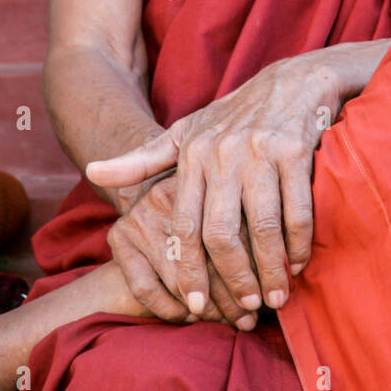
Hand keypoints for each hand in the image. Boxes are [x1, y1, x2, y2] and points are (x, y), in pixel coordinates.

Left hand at [90, 55, 341, 317]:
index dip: (187, 270)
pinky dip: (299, 243)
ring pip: (261, 226)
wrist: (293, 81)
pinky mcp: (294, 149)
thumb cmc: (236, 116)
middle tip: (244, 309)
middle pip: (221, 232)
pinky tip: (299, 263)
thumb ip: (142, 159)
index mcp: (192, 155)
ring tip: (275, 297)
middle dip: (232, 278)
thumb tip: (92, 172)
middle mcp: (222, 154)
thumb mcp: (186, 132)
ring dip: (270, 269)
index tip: (195, 305)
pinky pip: (296, 209)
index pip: (183, 225)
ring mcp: (260, 151)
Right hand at [106, 174, 262, 329]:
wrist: (139, 187)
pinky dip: (170, 309)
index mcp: (203, 179)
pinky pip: (147, 288)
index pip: (235, 232)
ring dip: (209, 307)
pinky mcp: (119, 238)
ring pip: (180, 278)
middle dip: (234, 293)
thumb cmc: (202, 204)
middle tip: (252, 318)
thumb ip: (259, 215)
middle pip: (209, 257)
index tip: (270, 295)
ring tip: (232, 321)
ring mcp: (141, 216)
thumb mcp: (228, 193)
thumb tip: (295, 258)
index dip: (255, 268)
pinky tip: (190, 317)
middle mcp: (168, 194)